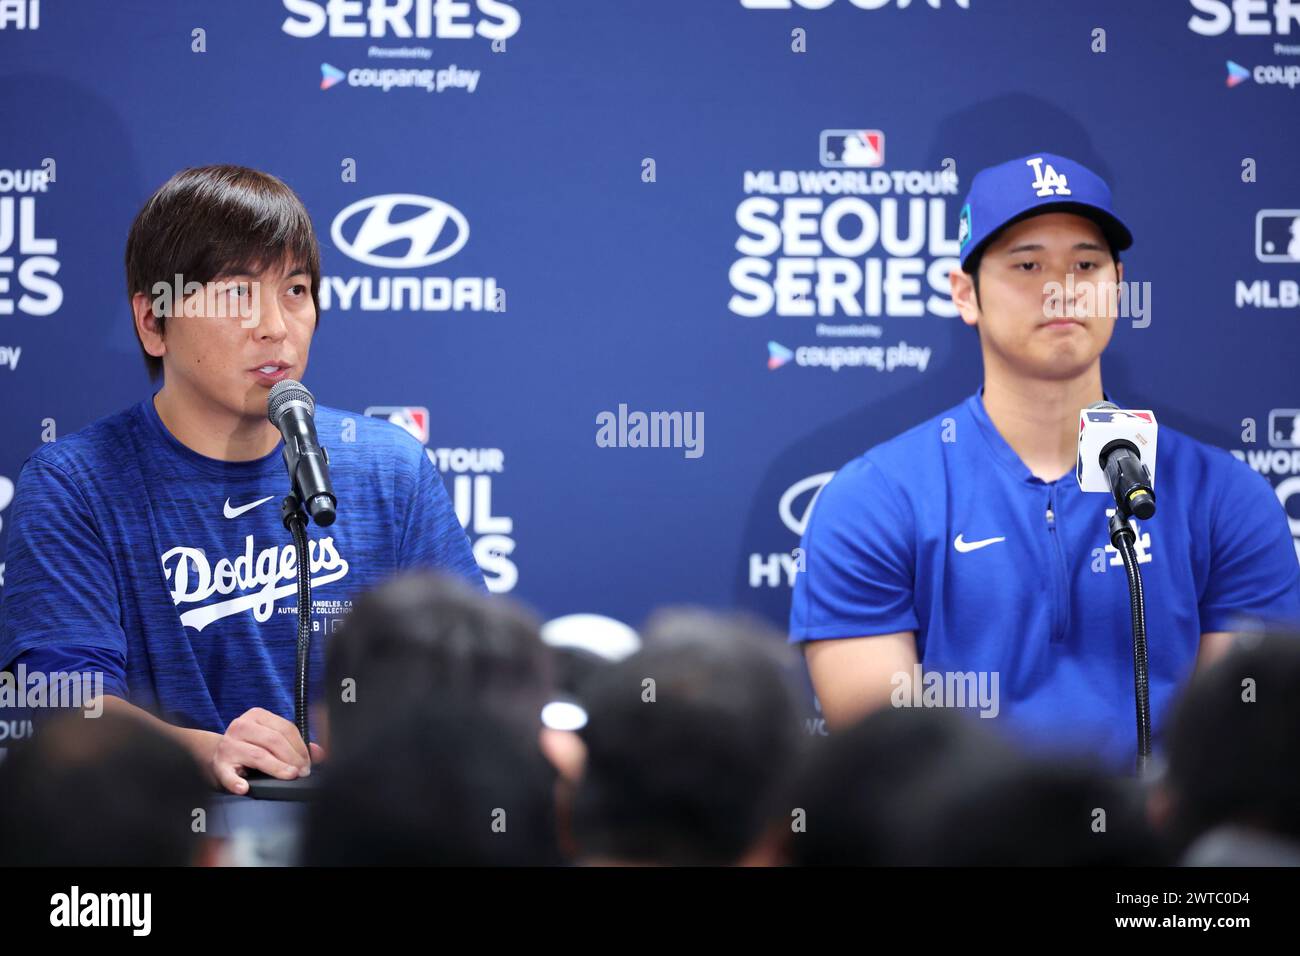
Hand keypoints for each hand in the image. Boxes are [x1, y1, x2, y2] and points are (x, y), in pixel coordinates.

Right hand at [206, 707, 323, 794]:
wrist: (217, 755)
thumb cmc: (250, 746)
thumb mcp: (270, 738)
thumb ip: (294, 743)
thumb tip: (320, 753)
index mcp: (256, 715)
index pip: (285, 728)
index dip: (300, 746)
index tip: (308, 762)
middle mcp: (241, 726)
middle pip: (274, 741)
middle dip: (292, 758)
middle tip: (302, 772)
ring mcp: (228, 745)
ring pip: (258, 755)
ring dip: (277, 768)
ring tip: (289, 775)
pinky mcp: (219, 764)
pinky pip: (228, 775)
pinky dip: (236, 782)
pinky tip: (244, 788)